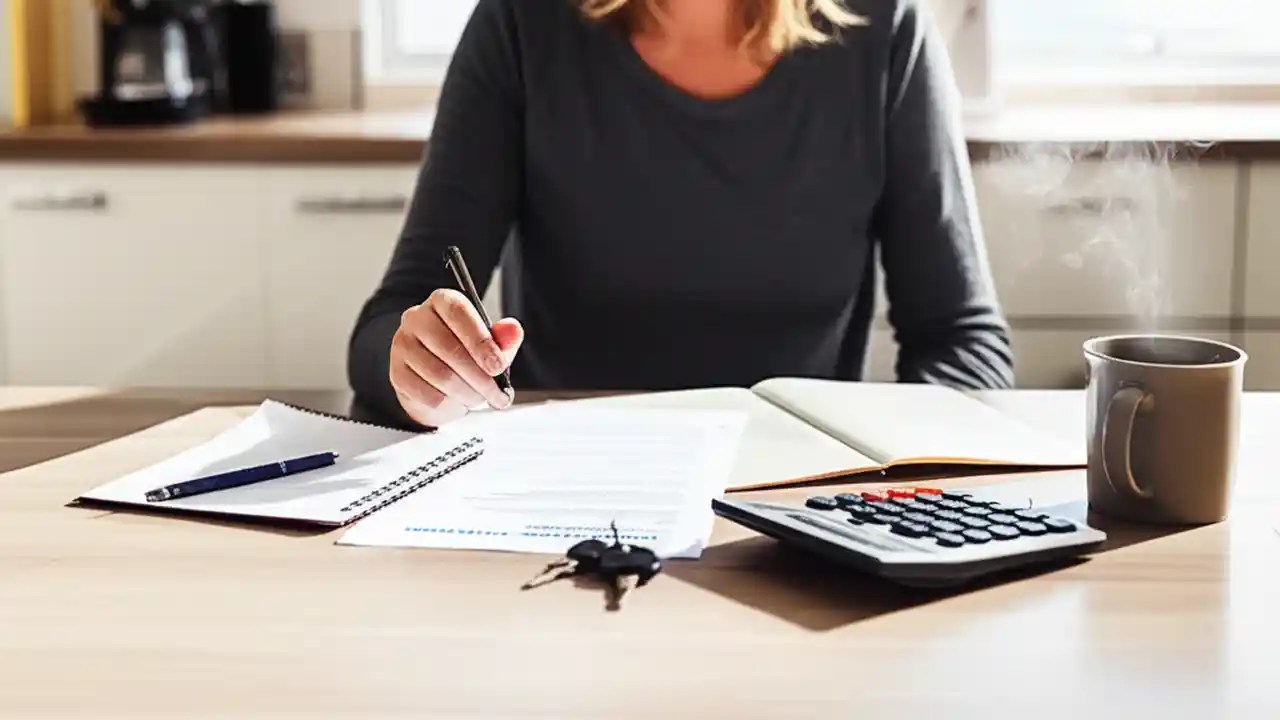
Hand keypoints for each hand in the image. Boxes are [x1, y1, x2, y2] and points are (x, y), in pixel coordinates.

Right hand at [390, 289, 523, 426]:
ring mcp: (403, 344)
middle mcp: (417, 317)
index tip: (497, 367)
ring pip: (439, 374)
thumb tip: (513, 329)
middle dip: (479, 377)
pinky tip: (456, 400)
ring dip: (466, 393)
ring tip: (478, 398)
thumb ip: (503, 339)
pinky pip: (425, 393)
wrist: (438, 384)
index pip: (458, 312)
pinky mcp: (397, 372)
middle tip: (495, 394)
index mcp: (443, 301)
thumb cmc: (467, 357)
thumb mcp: (491, 346)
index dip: (480, 341)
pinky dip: (448, 403)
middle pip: (449, 347)